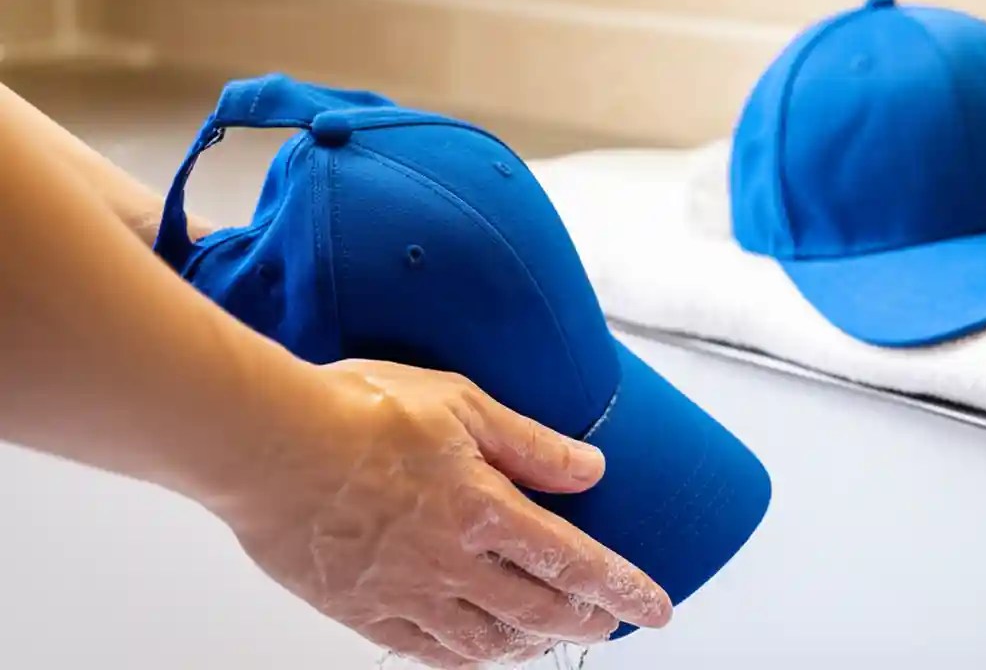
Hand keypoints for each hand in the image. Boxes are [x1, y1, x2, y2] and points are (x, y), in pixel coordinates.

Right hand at [213, 360, 670, 668]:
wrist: (266, 444)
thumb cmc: (356, 412)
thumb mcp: (460, 404)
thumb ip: (531, 444)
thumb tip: (591, 470)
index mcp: (483, 509)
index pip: (574, 563)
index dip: (622, 588)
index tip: (655, 608)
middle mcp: (452, 562)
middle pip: (539, 610)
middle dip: (585, 620)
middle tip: (609, 623)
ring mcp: (406, 593)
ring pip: (486, 641)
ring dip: (528, 644)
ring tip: (547, 639)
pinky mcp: (361, 610)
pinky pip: (426, 651)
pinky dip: (464, 657)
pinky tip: (476, 652)